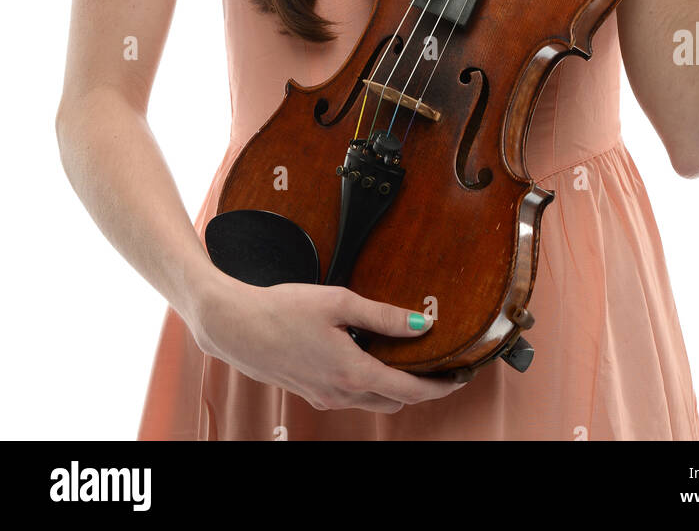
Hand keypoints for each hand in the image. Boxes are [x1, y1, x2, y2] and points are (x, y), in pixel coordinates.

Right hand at [191, 276, 469, 413]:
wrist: (234, 325)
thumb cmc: (282, 309)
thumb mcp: (338, 302)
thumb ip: (383, 315)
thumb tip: (423, 324)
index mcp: (352, 372)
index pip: (410, 391)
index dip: (439, 387)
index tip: (459, 377)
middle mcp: (340, 393)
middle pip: (395, 401)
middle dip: (421, 389)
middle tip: (439, 366)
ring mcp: (324, 397)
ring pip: (373, 400)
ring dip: (394, 386)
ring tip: (407, 358)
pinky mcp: (311, 392)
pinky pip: (351, 395)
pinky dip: (370, 382)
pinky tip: (368, 355)